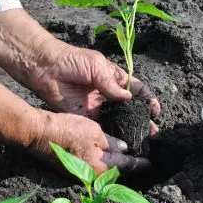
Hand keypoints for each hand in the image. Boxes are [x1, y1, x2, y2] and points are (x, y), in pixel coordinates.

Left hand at [28, 43, 160, 132]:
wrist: (47, 68)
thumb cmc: (73, 61)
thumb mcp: (97, 67)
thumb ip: (112, 85)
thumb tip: (129, 99)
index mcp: (114, 78)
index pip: (136, 90)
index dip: (148, 99)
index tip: (155, 110)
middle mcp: (108, 94)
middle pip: (130, 108)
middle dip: (142, 119)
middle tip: (153, 131)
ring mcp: (98, 106)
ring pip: (118, 120)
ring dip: (129, 129)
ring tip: (142, 139)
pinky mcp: (86, 116)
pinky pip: (101, 126)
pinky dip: (112, 134)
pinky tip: (122, 141)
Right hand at [30, 111, 151, 173]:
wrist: (38, 134)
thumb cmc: (66, 130)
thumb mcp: (94, 131)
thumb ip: (111, 141)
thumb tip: (123, 149)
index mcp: (100, 166)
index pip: (126, 165)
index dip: (139, 163)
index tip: (150, 163)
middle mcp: (92, 175)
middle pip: (116, 171)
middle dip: (128, 166)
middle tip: (140, 160)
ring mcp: (81, 174)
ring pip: (104, 170)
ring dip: (115, 165)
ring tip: (126, 158)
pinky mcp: (72, 169)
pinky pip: (93, 168)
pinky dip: (102, 163)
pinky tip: (105, 156)